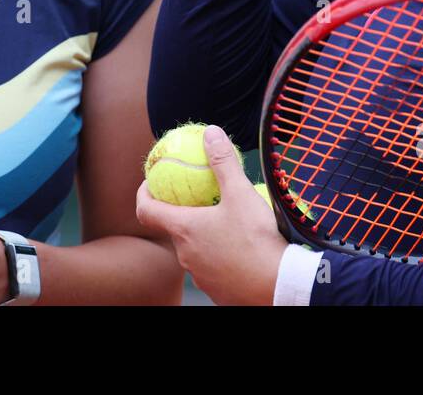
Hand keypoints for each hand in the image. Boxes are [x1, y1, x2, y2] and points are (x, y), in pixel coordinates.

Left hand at [135, 125, 289, 304]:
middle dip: (181, 212)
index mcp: (184, 229)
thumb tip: (211, 133)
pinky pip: (212, 266)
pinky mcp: (217, 289)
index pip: (145, 210)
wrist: (279, 285)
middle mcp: (185, 254)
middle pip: (173, 228)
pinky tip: (239, 246)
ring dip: (201, 234)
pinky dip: (219, 253)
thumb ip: (223, 162)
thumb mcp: (240, 194)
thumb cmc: (256, 239)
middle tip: (196, 197)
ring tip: (222, 220)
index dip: (143, 194)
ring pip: (194, 249)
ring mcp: (200, 275)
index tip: (151, 182)